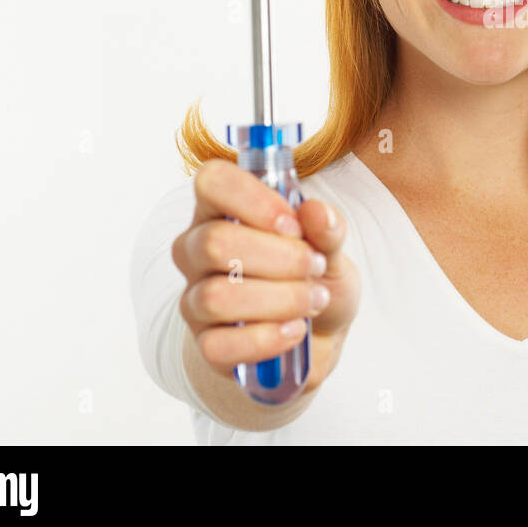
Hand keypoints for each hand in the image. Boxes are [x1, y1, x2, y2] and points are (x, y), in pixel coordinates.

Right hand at [171, 158, 361, 393]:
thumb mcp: (332, 246)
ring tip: (315, 299)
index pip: (212, 181)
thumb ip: (327, 227)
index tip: (294, 224)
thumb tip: (316, 212)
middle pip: (214, 242)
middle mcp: (197, 250)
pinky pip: (219, 345)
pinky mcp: (205, 345)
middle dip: (280, 257)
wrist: (319, 335)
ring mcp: (195, 300)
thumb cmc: (315, 276)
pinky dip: (267, 338)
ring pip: (217, 297)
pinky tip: (295, 330)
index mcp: (222, 209)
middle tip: (315, 266)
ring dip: (280, 299)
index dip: (254, 199)